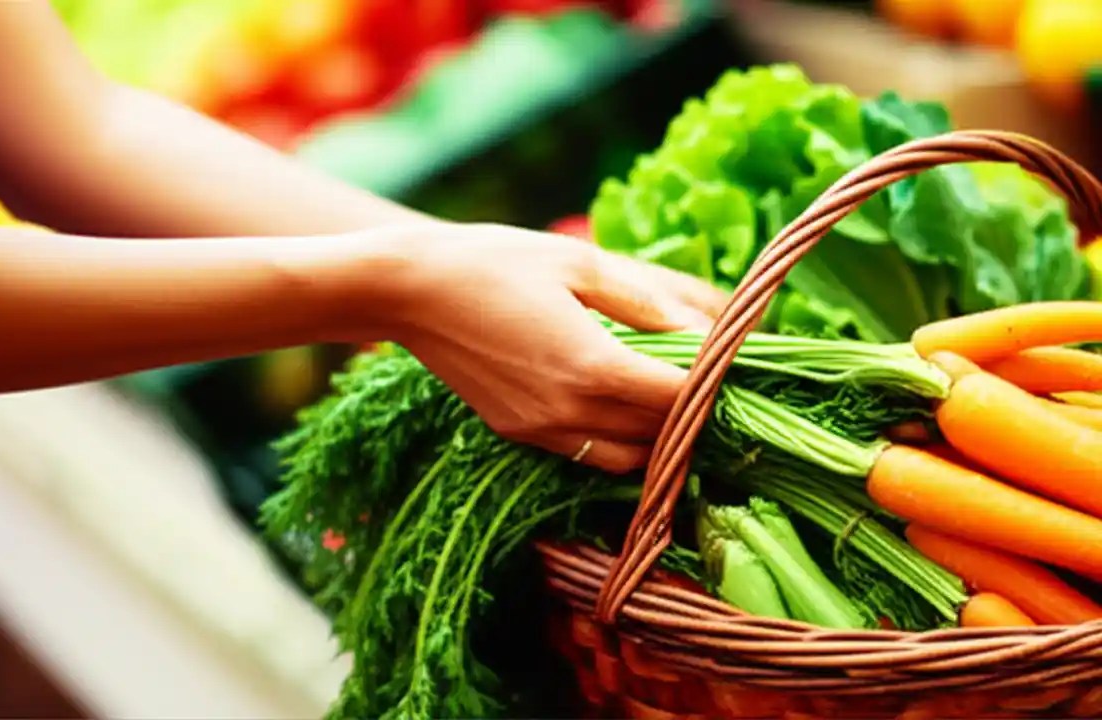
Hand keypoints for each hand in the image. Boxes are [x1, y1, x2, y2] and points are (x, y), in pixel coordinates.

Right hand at [379, 223, 729, 472]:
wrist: (407, 291)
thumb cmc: (495, 261)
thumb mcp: (580, 263)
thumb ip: (648, 301)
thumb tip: (707, 327)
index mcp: (591, 366)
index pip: (680, 400)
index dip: (717, 390)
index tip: (738, 370)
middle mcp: (569, 411)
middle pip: (659, 437)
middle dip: (694, 416)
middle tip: (717, 386)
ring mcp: (540, 430)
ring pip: (626, 459)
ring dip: (656, 438)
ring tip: (670, 400)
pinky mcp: (518, 433)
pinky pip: (586, 452)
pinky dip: (616, 438)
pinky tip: (619, 402)